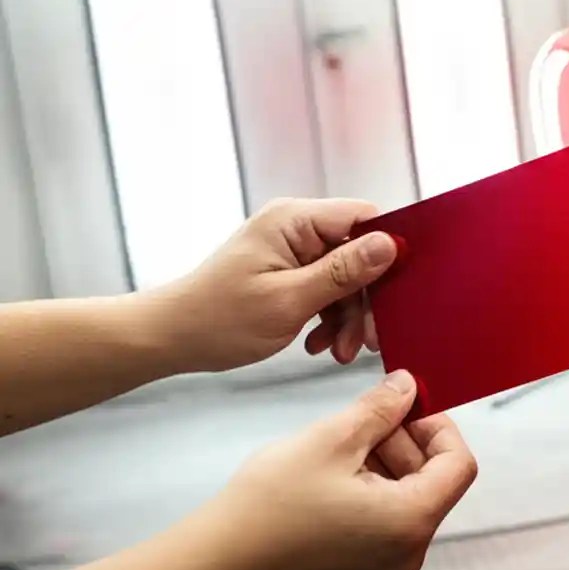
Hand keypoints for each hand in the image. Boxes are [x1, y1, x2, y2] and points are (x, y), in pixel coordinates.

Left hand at [160, 198, 396, 371]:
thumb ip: (343, 272)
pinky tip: (321, 344)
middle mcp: (296, 227)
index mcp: (294, 220)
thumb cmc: (219, 319)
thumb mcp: (289, 300)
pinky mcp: (289, 270)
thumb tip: (390, 244)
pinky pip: (327, 288)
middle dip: (365, 299)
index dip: (387, 252)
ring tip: (339, 351)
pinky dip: (330, 317)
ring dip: (349, 316)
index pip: (363, 218)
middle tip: (367, 340)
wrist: (171, 338)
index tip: (395, 294)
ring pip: (346, 276)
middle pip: (358, 253)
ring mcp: (292, 249)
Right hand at [187, 370, 476, 569]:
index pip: (458, 464)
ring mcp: (385, 567)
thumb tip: (408, 387)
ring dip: (385, 464)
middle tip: (366, 420)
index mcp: (410, 521)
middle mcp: (407, 552)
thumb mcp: (333, 438)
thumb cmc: (269, 505)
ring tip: (340, 447)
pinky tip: (332, 475)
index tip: (408, 406)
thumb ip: (381, 409)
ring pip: (407, 498)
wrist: (218, 559)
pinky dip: (371, 490)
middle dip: (404, 443)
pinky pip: (385, 520)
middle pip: (433, 481)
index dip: (437, 426)